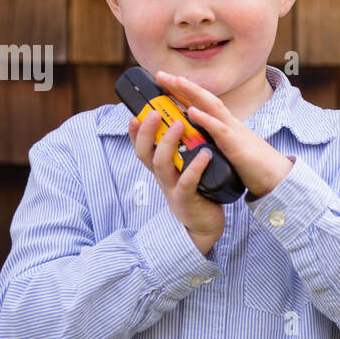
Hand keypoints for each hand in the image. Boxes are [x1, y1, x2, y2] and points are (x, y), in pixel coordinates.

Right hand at [128, 109, 223, 254]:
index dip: (135, 133)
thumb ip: (181, 153)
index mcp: (161, 169)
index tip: (134, 115)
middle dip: (147, 132)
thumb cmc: (197, 193)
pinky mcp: (187, 200)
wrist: (204, 226)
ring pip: (162, 164)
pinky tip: (204, 154)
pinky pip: (188, 181)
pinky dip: (195, 167)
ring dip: (168, 142)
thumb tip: (184, 124)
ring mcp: (172, 189)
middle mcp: (163, 177)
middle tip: (155, 112)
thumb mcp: (183, 171)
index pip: (141, 148)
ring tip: (179, 124)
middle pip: (145, 153)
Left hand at [154, 71, 294, 198]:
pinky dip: (206, 119)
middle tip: (160, 74)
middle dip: (182, 86)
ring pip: (213, 107)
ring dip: (194, 93)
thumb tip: (199, 140)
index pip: (201, 103)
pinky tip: (192, 111)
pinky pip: (220, 129)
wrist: (276, 178)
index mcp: (225, 126)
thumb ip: (214, 143)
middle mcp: (229, 124)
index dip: (182, 92)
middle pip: (204, 98)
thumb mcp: (228, 151)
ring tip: (177, 81)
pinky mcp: (237, 146)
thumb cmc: (253, 166)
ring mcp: (234, 132)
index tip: (164, 81)